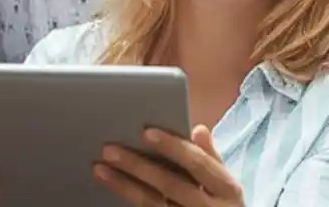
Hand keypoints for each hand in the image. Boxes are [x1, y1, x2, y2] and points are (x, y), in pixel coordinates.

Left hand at [94, 126, 242, 206]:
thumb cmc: (221, 205)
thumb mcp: (224, 184)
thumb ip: (210, 157)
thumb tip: (198, 129)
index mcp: (228, 189)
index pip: (197, 163)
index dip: (173, 147)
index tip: (146, 132)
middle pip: (171, 185)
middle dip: (139, 166)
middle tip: (110, 149)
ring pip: (153, 204)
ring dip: (124, 186)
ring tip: (100, 169)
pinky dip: (127, 202)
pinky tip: (111, 190)